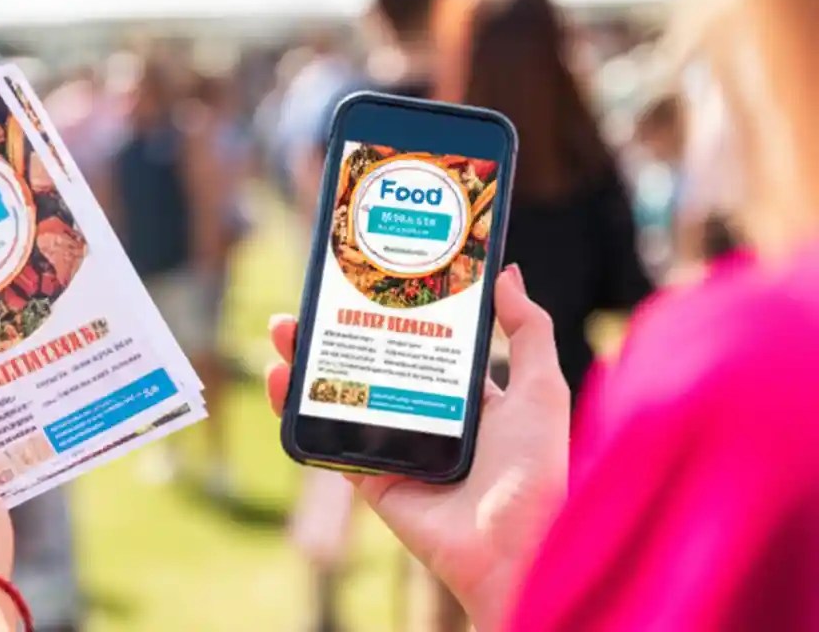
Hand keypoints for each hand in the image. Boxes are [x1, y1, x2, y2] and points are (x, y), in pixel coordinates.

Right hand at [265, 266, 568, 630]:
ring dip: (306, 363)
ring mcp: (394, 449)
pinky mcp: (369, 479)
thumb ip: (529, 330)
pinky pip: (326, 439)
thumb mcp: (542, 388)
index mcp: (467, 398)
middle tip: (314, 300)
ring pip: (340, 396)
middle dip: (337, 332)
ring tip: (283, 330)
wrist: (513, 549)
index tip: (367, 282)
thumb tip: (505, 272)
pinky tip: (278, 378)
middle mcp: (426, 419)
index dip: (392, 314)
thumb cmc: (536, 470)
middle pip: (370, 365)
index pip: (421, 344)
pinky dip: (295, 410)